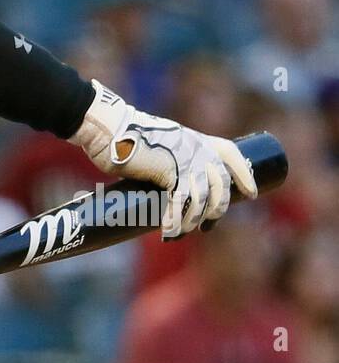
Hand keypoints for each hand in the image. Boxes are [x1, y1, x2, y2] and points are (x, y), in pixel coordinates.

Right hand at [68, 80, 257, 237]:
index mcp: (197, 140)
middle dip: (215, 211)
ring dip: (190, 221)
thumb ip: (172, 161)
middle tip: (204, 227)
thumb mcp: (160, 146)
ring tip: (178, 233)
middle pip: (220, 187)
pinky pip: (181, 202)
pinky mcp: (173, 171)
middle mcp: (199, 148)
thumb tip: (173, 187)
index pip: (231, 154)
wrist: (110, 129)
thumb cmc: (126, 138)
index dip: (244, 175)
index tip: (252, 195)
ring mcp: (188, 159)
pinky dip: (174, 221)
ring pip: (201, 200)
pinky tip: (168, 232)